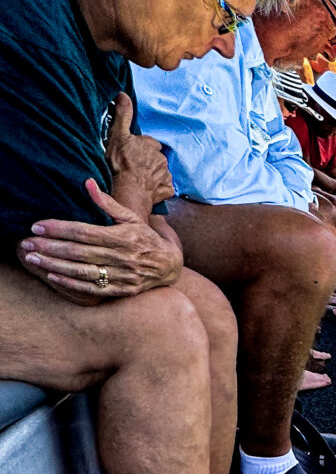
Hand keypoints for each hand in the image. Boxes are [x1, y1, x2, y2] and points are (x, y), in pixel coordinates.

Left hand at [19, 180, 182, 300]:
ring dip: (55, 266)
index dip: (59, 228)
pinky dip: (71, 284)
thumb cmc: (145, 238)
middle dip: (51, 247)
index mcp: (124, 236)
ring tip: (34, 259)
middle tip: (27, 243)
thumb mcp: (130, 217)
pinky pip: (92, 289)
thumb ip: (108, 203)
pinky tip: (52, 276)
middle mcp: (123, 257)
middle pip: (80, 252)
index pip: (84, 231)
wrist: (170, 266)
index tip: (37, 226)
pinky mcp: (122, 290)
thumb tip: (87, 182)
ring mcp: (123, 276)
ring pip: (82, 271)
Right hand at [104, 93, 173, 212]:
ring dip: (152, 174)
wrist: (127, 190)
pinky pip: (164, 188)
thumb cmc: (121, 163)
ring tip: (137, 178)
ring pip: (160, 172)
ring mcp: (164, 175)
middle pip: (155, 158)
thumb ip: (123, 115)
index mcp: (151, 145)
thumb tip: (124, 95)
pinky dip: (158, 188)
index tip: (131, 152)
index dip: (140, 147)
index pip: (149, 143)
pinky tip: (147, 189)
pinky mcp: (166, 190)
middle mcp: (162, 159)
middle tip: (133, 166)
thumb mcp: (118, 135)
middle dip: (147, 161)